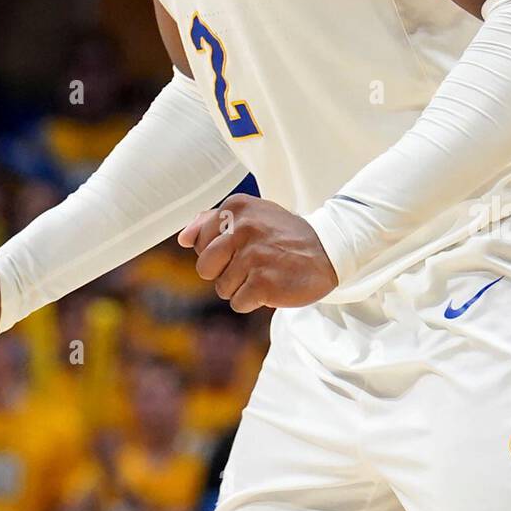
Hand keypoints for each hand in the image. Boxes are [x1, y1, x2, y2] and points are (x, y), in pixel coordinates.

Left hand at [177, 195, 337, 311]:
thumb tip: (183, 239)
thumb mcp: (250, 216)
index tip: (244, 246)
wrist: (327, 250)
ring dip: (242, 288)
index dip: (219, 253)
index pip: (199, 243)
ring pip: (222, 288)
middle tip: (252, 265)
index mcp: (235, 207)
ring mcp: (253, 255)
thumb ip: (211, 222)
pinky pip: (238, 303)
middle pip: (204, 268)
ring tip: (265, 273)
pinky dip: (254, 301)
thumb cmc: (282, 235)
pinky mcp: (262, 282)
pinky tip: (272, 285)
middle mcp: (242, 228)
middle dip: (224, 273)